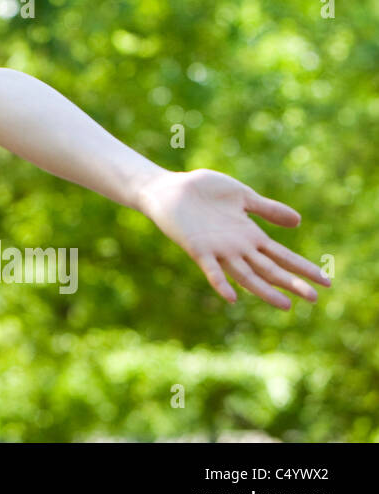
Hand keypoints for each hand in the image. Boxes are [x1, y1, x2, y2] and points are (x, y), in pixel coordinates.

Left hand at [137, 168, 329, 309]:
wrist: (168, 188)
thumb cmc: (203, 190)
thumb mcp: (242, 196)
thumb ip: (267, 209)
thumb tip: (298, 222)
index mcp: (249, 235)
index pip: (281, 255)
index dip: (302, 267)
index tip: (326, 281)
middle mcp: (237, 247)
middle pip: (269, 269)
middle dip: (291, 282)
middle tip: (314, 298)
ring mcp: (218, 249)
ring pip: (246, 274)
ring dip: (265, 290)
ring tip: (285, 305)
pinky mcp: (197, 248)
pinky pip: (211, 269)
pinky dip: (221, 283)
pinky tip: (232, 297)